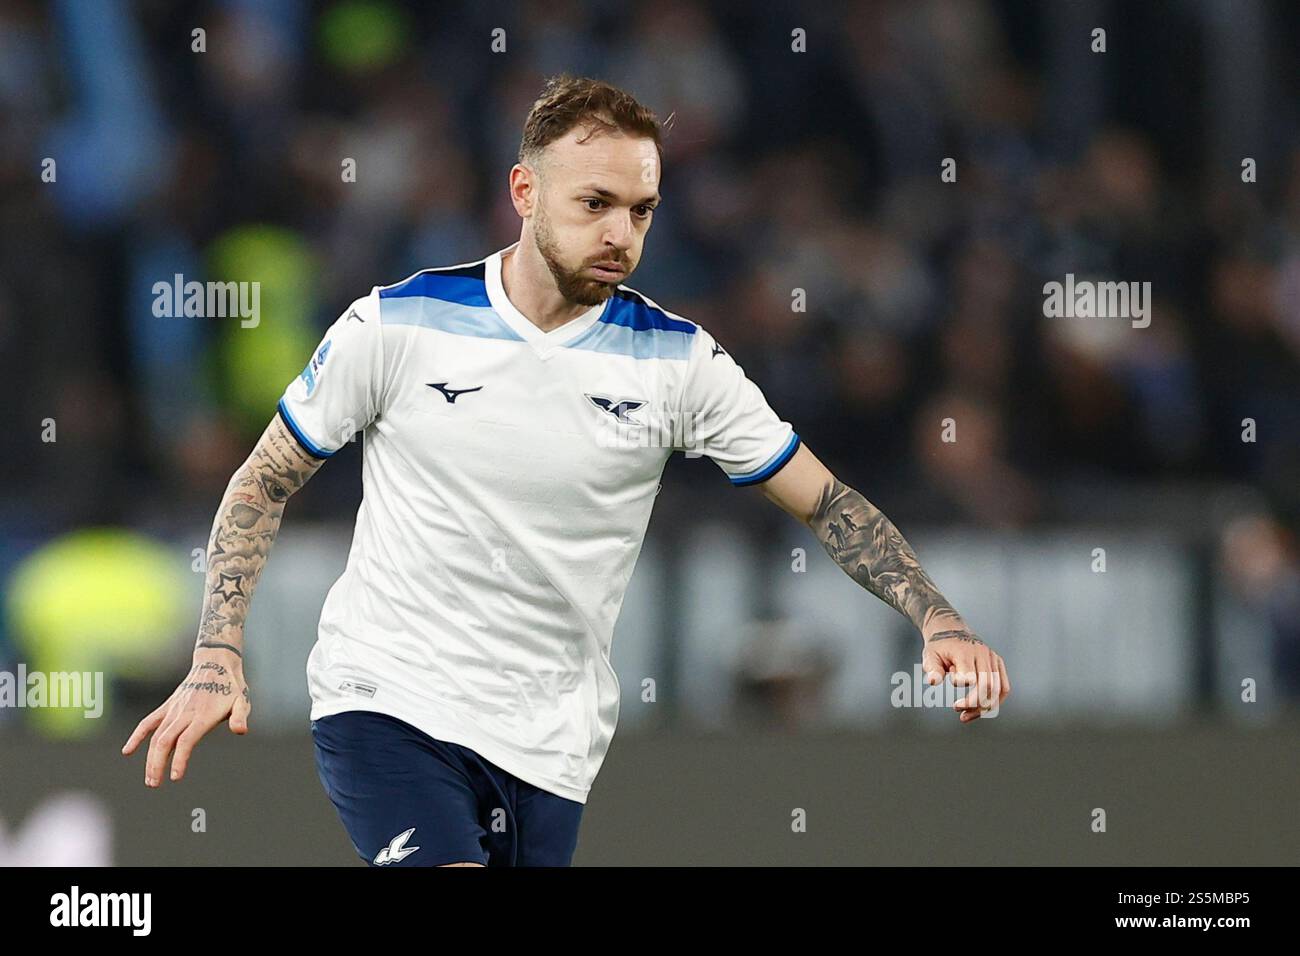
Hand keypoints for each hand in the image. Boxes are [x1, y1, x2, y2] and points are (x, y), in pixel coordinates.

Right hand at [121, 649, 250, 785]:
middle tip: (154, 784)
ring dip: (150, 758)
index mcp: (202, 715)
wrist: (215, 664)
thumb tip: (241, 731)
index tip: (175, 777)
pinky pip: (148, 722)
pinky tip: (127, 751)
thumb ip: (240, 717)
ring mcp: (173, 710)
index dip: (179, 759)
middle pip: (166, 741)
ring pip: (156, 736)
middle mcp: (184, 713)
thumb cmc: (230, 687)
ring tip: (150, 779)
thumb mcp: (241, 701)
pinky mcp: (167, 707)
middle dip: (157, 764)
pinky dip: (137, 736)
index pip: (186, 740)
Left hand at [920, 626, 1009, 721]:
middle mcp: (982, 654)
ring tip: (966, 716)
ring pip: (997, 690)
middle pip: (987, 686)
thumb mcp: (929, 656)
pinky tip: (982, 710)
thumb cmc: (939, 647)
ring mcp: (992, 658)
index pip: (970, 676)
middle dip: (973, 704)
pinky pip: (1004, 687)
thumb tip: (934, 682)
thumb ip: (932, 669)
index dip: (959, 685)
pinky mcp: (998, 663)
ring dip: (984, 708)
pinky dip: (995, 702)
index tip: (949, 681)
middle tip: (958, 711)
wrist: (950, 631)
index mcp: (965, 651)